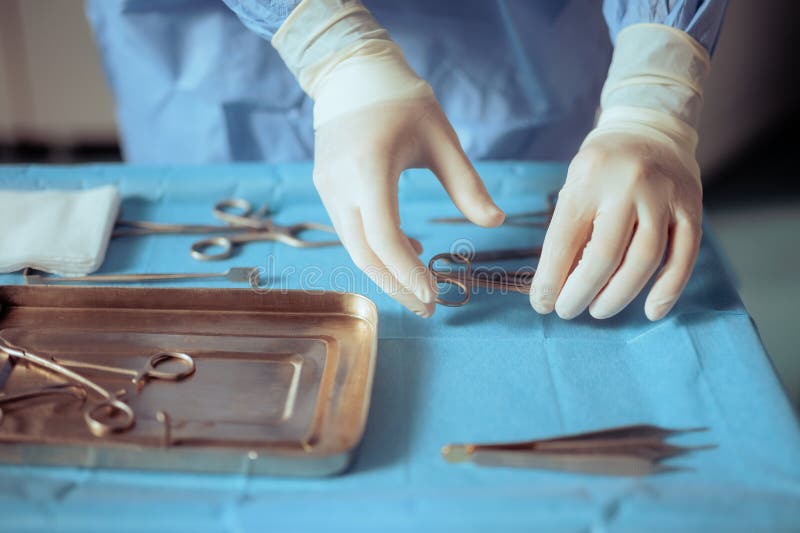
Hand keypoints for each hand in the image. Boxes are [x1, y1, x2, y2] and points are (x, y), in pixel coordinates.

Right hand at [314, 99, 504, 316]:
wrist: (352, 74)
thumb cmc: (404, 102)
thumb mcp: (442, 139)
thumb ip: (467, 185)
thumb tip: (496, 223)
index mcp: (369, 169)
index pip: (384, 238)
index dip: (408, 274)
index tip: (434, 298)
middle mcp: (340, 185)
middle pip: (365, 255)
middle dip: (397, 287)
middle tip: (429, 309)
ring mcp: (326, 188)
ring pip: (354, 247)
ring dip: (387, 271)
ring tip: (422, 283)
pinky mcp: (325, 187)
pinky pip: (349, 230)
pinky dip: (376, 249)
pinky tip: (406, 248)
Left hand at [530, 131, 702, 320]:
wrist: (649, 126)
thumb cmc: (603, 166)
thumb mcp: (575, 185)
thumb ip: (570, 231)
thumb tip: (556, 286)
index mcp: (588, 179)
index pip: (564, 240)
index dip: (551, 278)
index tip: (542, 303)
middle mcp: (627, 185)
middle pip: (605, 254)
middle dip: (582, 291)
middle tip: (568, 311)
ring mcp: (664, 195)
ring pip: (645, 259)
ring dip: (620, 295)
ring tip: (599, 310)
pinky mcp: (691, 206)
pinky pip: (684, 255)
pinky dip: (668, 289)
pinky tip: (652, 311)